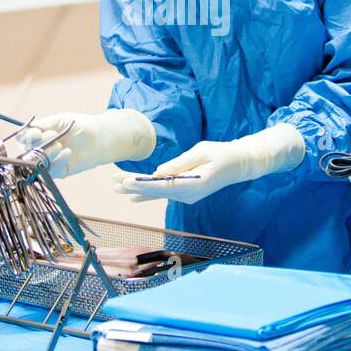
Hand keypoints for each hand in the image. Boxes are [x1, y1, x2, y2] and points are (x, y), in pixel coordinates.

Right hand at [17, 109, 155, 177]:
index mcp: (39, 135)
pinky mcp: (59, 172)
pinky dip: (58, 161)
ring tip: (60, 145)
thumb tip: (28, 129)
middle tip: (52, 135)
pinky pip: (52, 171)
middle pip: (27, 151)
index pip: (23, 138)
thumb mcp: (60, 120)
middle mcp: (41, 149)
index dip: (26, 136)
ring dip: (47, 153)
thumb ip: (44, 124)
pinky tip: (67, 152)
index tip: (36, 132)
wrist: (99, 137)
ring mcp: (49, 162)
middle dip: (38, 144)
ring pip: (38, 163)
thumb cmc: (79, 125)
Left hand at [116, 125, 303, 204]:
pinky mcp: (185, 193)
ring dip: (137, 189)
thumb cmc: (221, 154)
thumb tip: (158, 173)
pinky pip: (163, 193)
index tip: (126, 182)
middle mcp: (187, 195)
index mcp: (193, 185)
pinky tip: (132, 197)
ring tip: (116, 186)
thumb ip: (179, 163)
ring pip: (157, 193)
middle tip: (113, 182)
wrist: (238, 165)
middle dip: (133, 186)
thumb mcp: (201, 152)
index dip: (142, 184)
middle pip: (155, 191)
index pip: (162, 186)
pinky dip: (147, 193)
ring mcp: (186, 196)